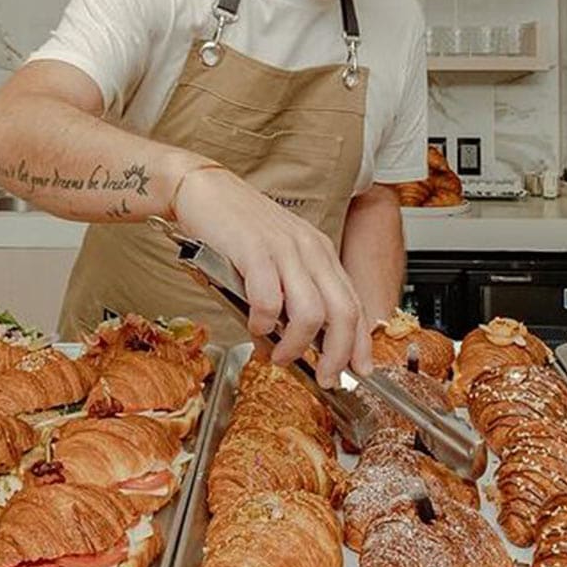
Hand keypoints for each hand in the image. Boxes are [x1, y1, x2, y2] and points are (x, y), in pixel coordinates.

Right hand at [173, 164, 365, 383]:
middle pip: (343, 313)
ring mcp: (284, 249)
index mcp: (321, 252)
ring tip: (279, 355)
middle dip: (337, 355)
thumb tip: (298, 341)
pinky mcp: (255, 250)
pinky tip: (255, 325)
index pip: (354, 304)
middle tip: (325, 377)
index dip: (360, 343)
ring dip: (296, 346)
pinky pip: (269, 299)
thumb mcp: (280, 258)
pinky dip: (263, 322)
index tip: (360, 370)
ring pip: (311, 313)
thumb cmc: (239, 227)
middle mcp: (310, 250)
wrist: (205, 189)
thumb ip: (294, 294)